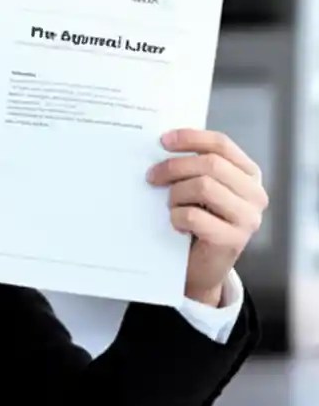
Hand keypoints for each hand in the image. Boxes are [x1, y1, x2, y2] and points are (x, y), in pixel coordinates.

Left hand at [147, 129, 268, 305]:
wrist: (200, 267)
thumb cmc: (196, 221)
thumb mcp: (198, 190)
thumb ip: (192, 168)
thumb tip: (161, 144)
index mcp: (248, 174)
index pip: (221, 145)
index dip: (191, 138)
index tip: (163, 140)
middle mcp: (254, 194)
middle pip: (210, 164)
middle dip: (174, 167)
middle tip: (151, 177)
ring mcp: (248, 218)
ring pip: (203, 187)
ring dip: (176, 194)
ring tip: (170, 206)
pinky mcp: (234, 240)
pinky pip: (195, 216)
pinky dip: (177, 217)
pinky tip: (177, 225)